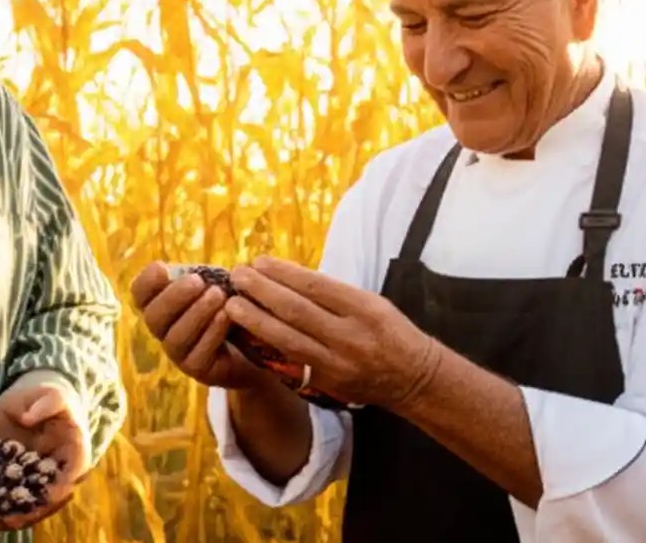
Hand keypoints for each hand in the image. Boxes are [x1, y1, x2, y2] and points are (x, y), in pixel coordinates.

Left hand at [0, 385, 84, 530]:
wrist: (34, 398)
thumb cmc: (48, 394)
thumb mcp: (51, 393)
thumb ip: (45, 403)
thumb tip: (28, 418)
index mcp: (75, 455)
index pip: (65, 483)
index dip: (49, 499)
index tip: (28, 505)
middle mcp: (59, 473)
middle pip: (46, 502)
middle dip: (25, 515)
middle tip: (0, 522)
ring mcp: (38, 479)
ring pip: (27, 503)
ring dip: (9, 515)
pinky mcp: (18, 478)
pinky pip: (9, 494)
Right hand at [130, 261, 267, 389]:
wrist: (253, 339)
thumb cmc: (229, 302)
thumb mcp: (215, 283)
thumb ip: (200, 275)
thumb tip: (195, 272)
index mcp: (161, 303)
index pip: (140, 294)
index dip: (146, 282)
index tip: (162, 268)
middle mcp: (163, 330)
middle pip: (154, 317)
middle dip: (174, 297)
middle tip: (197, 281)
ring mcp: (178, 353)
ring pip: (176, 337)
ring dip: (197, 313)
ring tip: (219, 295)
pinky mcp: (197, 370)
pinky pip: (198, 354)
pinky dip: (212, 332)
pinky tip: (226, 316)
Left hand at [225, 256, 443, 409]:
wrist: (413, 378)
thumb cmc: (391, 331)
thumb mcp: (372, 302)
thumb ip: (333, 293)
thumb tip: (288, 278)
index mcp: (364, 309)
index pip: (317, 287)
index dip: (284, 273)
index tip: (259, 261)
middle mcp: (350, 337)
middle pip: (297, 311)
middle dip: (262, 291)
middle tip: (238, 275)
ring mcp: (336, 364)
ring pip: (287, 339)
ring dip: (256, 320)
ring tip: (232, 304)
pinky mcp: (326, 384)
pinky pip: (290, 361)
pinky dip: (267, 345)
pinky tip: (247, 334)